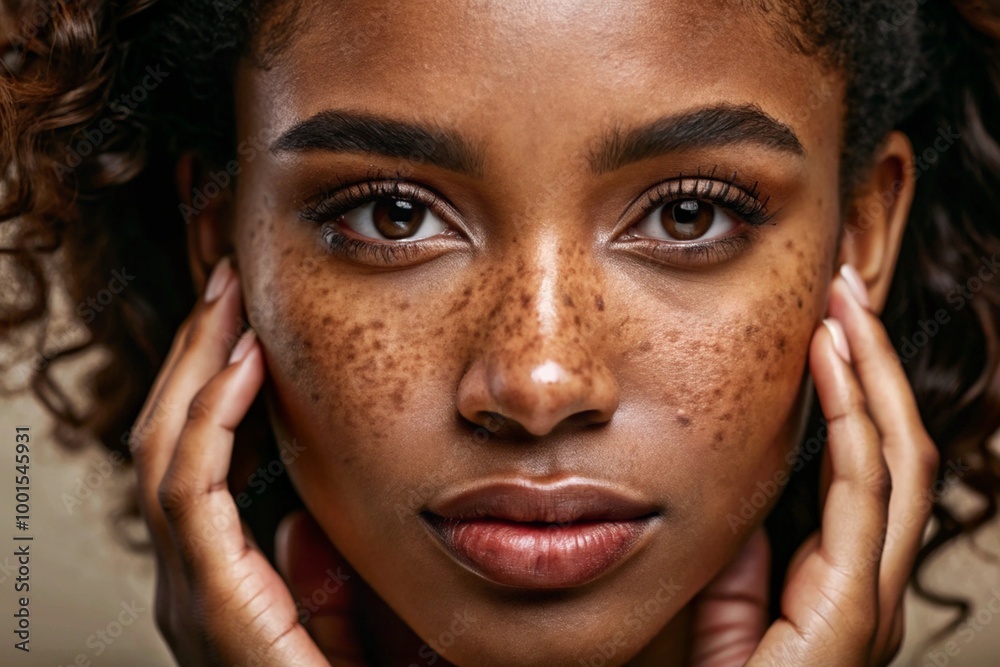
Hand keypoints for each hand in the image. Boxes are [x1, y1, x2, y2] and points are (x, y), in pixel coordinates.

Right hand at [131, 257, 364, 666]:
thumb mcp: (345, 626)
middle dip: (193, 358)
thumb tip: (300, 522)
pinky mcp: (214, 605)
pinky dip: (209, 420)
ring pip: (167, 454)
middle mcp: (191, 584)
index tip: (241, 322)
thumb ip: (315, 576)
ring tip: (225, 301)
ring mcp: (193, 595)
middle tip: (224, 285)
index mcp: (220, 585)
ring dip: (195, 369)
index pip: (193, 462)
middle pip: (167, 443)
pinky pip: (193, 492)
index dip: (208, 387)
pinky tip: (240, 367)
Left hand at [688, 266, 939, 666]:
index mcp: (845, 578)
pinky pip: (861, 494)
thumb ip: (749, 556)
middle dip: (875, 365)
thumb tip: (749, 498)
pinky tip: (829, 361)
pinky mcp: (850, 612)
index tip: (827, 324)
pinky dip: (850, 418)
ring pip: (895, 459)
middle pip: (898, 449)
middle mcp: (873, 583)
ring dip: (870, 373)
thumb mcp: (728, 604)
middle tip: (847, 289)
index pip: (869, 464)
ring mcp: (870, 599)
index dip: (855, 390)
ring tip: (844, 304)